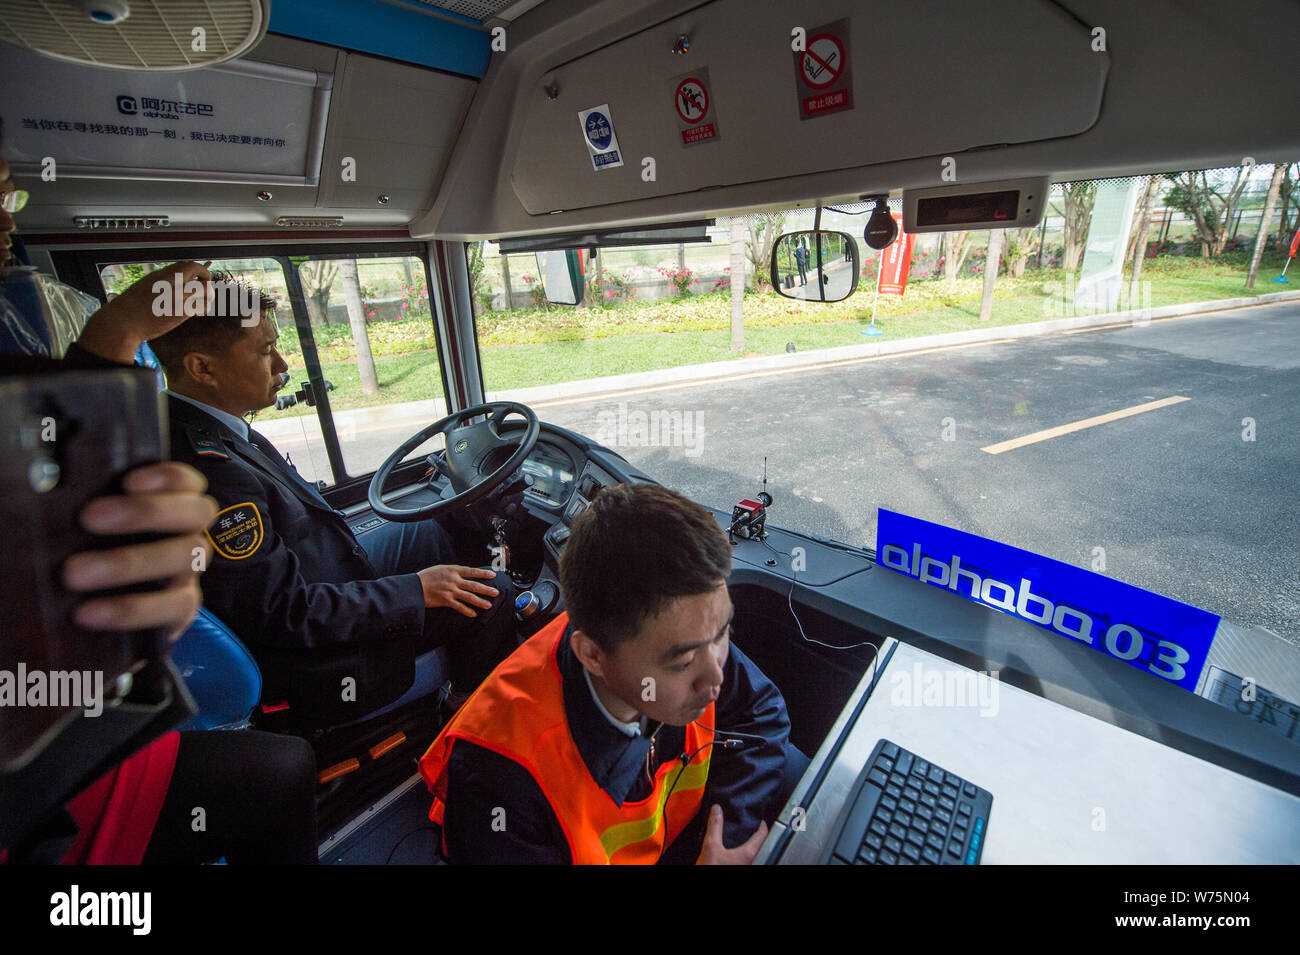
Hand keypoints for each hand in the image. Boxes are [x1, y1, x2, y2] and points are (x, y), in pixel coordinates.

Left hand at [62, 461, 217, 640]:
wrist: (90, 622)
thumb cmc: (85, 557)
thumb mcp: (83, 528)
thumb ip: (79, 506)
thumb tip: (45, 484)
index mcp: (170, 507)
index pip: (188, 482)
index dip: (167, 478)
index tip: (128, 480)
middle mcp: (187, 535)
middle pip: (197, 512)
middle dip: (146, 511)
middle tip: (89, 517)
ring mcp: (188, 572)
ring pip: (188, 556)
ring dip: (130, 562)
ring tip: (74, 573)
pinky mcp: (181, 610)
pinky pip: (174, 606)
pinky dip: (133, 608)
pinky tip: (92, 613)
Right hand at [76, 260, 211, 363]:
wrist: (123, 321)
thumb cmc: (131, 308)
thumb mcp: (146, 286)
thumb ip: (164, 283)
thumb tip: (180, 284)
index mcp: (161, 275)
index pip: (188, 265)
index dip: (200, 270)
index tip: (201, 277)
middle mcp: (170, 282)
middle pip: (200, 272)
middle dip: (207, 282)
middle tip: (205, 292)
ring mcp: (176, 295)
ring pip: (205, 290)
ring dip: (208, 298)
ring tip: (202, 305)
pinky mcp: (180, 311)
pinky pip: (200, 306)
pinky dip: (202, 310)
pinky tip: (197, 314)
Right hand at [417, 564, 499, 617]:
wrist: (414, 586)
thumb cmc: (427, 577)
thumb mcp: (441, 569)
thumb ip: (453, 572)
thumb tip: (464, 574)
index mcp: (453, 570)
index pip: (471, 571)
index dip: (483, 573)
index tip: (493, 575)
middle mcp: (453, 580)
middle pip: (473, 585)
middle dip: (486, 589)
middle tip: (496, 592)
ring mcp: (450, 591)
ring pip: (469, 597)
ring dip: (480, 601)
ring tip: (489, 605)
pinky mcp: (446, 600)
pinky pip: (459, 606)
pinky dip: (467, 611)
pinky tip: (474, 614)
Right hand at [695, 805, 768, 864]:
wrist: (706, 887)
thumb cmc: (712, 870)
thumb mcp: (711, 846)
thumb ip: (715, 827)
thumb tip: (717, 810)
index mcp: (749, 854)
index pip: (763, 834)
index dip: (762, 824)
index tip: (760, 819)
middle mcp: (752, 862)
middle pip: (759, 844)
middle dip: (755, 834)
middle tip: (750, 825)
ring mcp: (746, 867)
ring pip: (753, 853)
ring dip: (749, 844)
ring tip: (741, 837)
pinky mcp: (739, 869)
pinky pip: (746, 859)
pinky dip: (742, 853)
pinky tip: (732, 852)